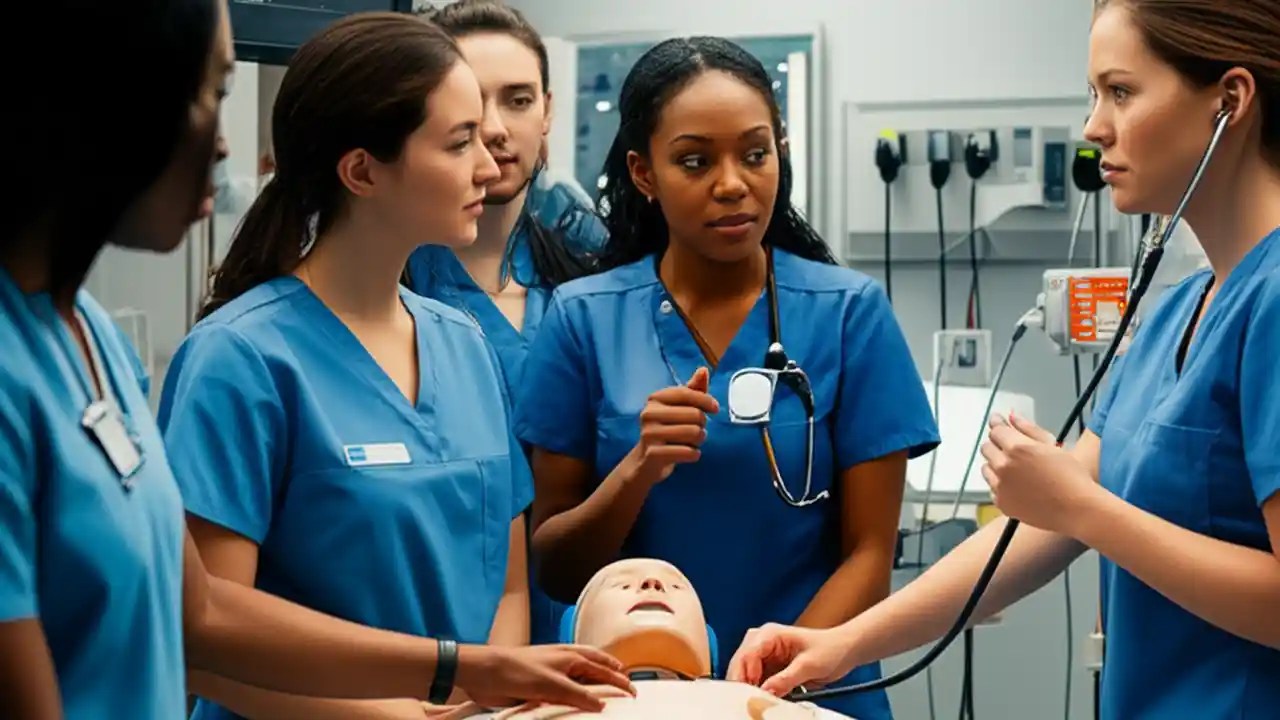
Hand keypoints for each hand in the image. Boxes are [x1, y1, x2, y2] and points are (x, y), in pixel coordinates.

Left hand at [455, 644, 633, 711]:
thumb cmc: (515, 669)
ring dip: (595, 682)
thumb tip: (601, 703)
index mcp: (571, 656)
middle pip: (596, 667)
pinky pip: (565, 688)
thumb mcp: (551, 685)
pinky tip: (576, 701)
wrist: (484, 671)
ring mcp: (553, 670)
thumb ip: (577, 694)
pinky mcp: (541, 682)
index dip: (619, 681)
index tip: (633, 692)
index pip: (604, 670)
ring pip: (582, 675)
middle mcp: (565, 660)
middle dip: (612, 674)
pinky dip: (576, 692)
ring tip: (606, 691)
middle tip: (626, 686)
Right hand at [630, 367, 718, 482]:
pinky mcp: (653, 454)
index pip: (686, 393)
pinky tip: (688, 454)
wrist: (646, 461)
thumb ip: (692, 390)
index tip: (715, 408)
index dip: (705, 400)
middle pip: (694, 414)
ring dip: (699, 440)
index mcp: (655, 398)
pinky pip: (688, 452)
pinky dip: (694, 454)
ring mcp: (649, 434)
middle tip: (697, 430)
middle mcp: (649, 414)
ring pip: (693, 433)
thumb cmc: (666, 429)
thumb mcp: (678, 407)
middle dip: (702, 424)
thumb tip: (703, 370)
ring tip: (692, 442)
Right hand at [726, 623, 855, 697]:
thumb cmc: (830, 648)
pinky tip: (767, 699)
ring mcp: (765, 655)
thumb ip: (786, 679)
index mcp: (770, 634)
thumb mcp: (809, 665)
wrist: (844, 650)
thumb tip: (766, 691)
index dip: (745, 676)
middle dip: (745, 683)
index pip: (746, 655)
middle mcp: (763, 642)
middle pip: (741, 665)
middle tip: (751, 702)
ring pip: (747, 675)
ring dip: (752, 689)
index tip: (751, 694)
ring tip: (761, 702)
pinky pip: (758, 681)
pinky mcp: (770, 667)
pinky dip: (760, 691)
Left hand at [980, 412, 1101, 535]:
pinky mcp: (1001, 502)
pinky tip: (1017, 486)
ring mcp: (1000, 486)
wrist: (1077, 509)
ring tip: (1016, 469)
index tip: (998, 422)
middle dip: (997, 445)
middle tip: (1011, 448)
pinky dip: (1000, 485)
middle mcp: (1004, 466)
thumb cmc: (1071, 476)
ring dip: (996, 465)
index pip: (995, 430)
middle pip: (987, 447)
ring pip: (986, 468)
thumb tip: (1011, 417)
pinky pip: (992, 488)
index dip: (997, 425)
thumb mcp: (1052, 445)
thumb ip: (1028, 429)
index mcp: (1017, 448)